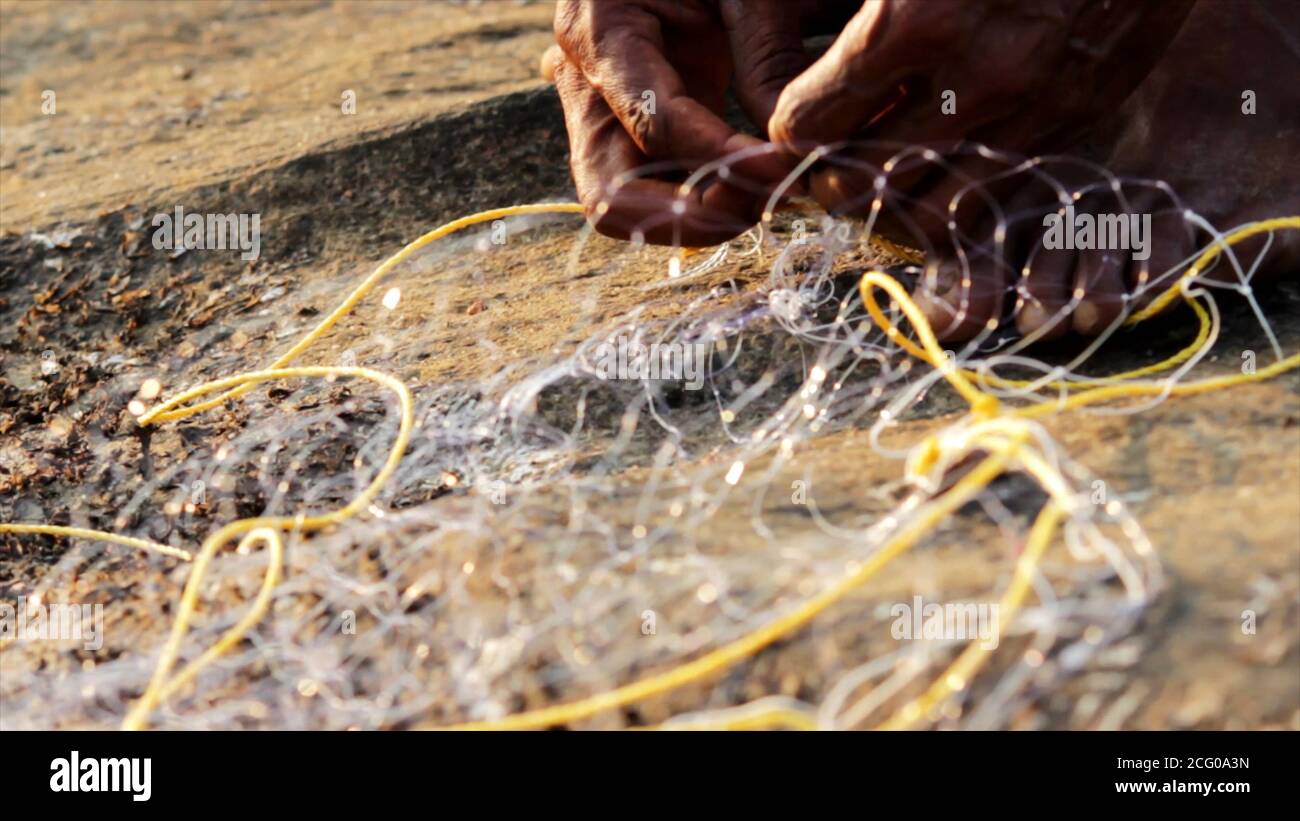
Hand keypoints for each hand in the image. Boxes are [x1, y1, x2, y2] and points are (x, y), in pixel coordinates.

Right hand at [545, 0, 857, 245]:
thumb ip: (768, 53)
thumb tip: (790, 152)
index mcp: (601, 29)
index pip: (653, 125)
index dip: (719, 162)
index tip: (781, 170)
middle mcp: (585, 83)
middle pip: (610, 196)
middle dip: (689, 217)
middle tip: (763, 205)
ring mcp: (602, 111)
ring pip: (626, 207)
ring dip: (696, 219)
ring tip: (767, 196)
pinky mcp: (630, 125)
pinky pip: (652, 187)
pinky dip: (702, 202)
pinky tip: (758, 184)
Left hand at [768, 0, 1197, 243]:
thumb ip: (861, 18)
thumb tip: (799, 96)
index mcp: (918, 16)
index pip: (811, 123)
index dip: (790, 129)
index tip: (793, 120)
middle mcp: (977, 74)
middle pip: (859, 183)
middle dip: (830, 179)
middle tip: (827, 161)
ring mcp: (1031, 106)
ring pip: (926, 215)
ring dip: (890, 206)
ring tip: (881, 176)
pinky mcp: (1073, 122)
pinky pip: (991, 199)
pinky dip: (953, 199)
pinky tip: (939, 169)